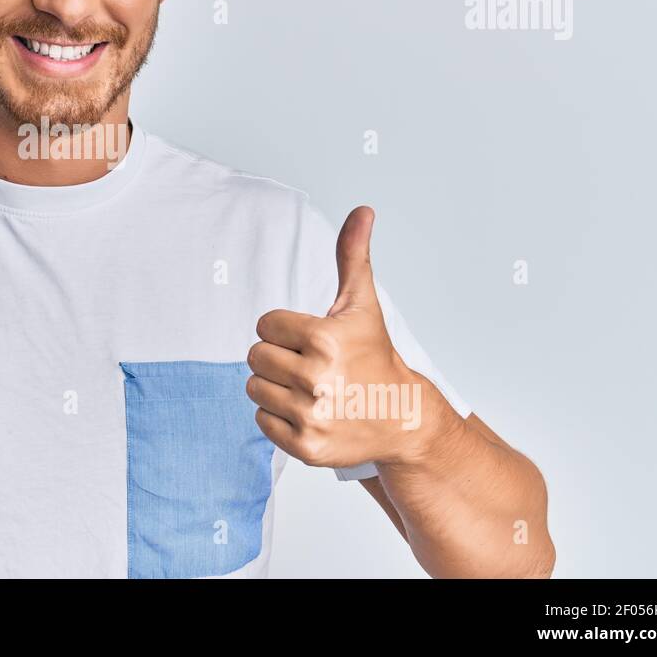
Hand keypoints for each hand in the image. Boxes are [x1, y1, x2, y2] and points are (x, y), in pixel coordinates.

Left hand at [247, 206, 440, 468]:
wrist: (401, 418)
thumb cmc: (374, 356)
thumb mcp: (362, 304)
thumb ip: (352, 256)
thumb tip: (362, 210)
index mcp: (324, 339)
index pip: (265, 324)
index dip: (285, 329)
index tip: (311, 339)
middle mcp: (316, 379)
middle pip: (255, 356)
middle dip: (277, 356)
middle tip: (308, 364)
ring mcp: (310, 415)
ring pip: (254, 388)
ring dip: (275, 386)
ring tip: (309, 388)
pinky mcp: (305, 446)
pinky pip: (261, 421)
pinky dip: (278, 416)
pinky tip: (307, 410)